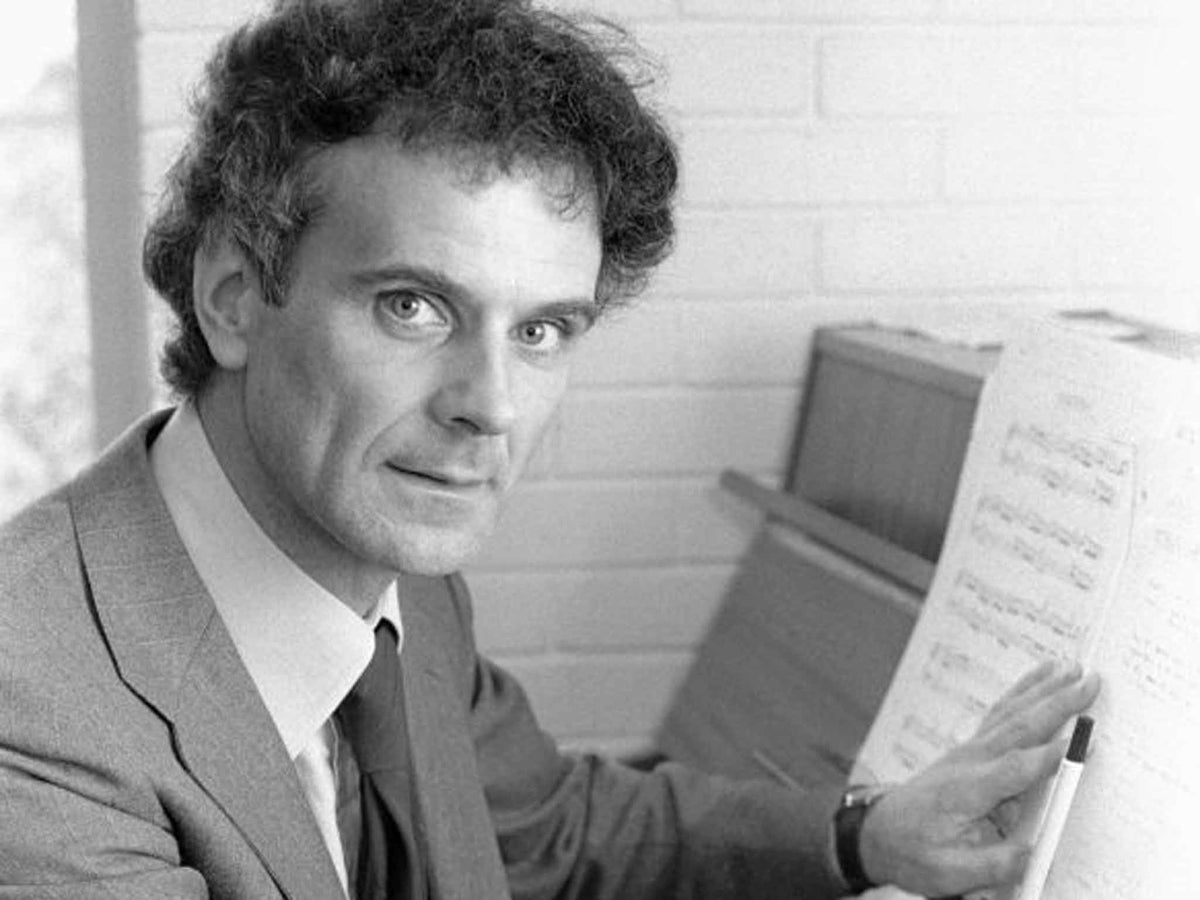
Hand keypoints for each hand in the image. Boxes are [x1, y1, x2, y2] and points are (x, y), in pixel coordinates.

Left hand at [857, 661, 1099, 897]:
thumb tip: (1035, 853)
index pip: (1013, 770)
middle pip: (1018, 729)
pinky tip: (1042, 675)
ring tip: (1073, 668)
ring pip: (1012, 714)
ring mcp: (971, 751)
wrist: (880, 833)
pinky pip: (1003, 714)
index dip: (1047, 757)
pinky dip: (1025, 692)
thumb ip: (995, 864)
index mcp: (966, 791)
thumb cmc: (914, 853)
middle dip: (1057, 705)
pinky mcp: (974, 749)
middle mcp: (970, 762)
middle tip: (1091, 683)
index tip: (1083, 743)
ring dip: (1044, 690)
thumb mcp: (950, 873)